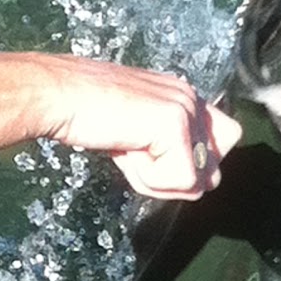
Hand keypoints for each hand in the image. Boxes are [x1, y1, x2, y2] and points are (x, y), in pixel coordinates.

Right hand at [37, 57, 241, 198]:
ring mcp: (187, 110)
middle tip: (137, 154)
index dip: (190, 168)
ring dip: (157, 179)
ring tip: (129, 148)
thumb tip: (200, 184)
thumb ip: (169, 151)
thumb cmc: (85, 114)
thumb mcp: (136, 134)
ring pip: (195, 182)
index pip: (222, 146)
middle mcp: (192, 99)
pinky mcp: (175, 124)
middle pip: (211, 173)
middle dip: (174, 180)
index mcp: (184, 98)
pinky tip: (127, 149)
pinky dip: (149, 178)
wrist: (58, 96)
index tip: (148, 152)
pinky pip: (179, 180)